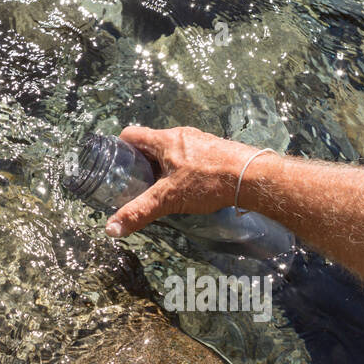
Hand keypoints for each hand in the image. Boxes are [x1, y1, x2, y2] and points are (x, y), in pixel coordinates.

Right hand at [105, 126, 257, 237]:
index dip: (118, 148)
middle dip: (141, 163)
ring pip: (172, 150)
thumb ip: (139, 212)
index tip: (115, 166)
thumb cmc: (208, 182)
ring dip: (163, 166)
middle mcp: (181, 135)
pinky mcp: (215, 150)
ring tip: (162, 187)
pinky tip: (189, 187)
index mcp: (164, 139)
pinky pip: (191, 156)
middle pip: (151, 144)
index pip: (131, 135)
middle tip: (137, 183)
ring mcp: (200, 141)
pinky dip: (183, 168)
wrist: (252, 177)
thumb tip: (111, 228)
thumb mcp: (168, 199)